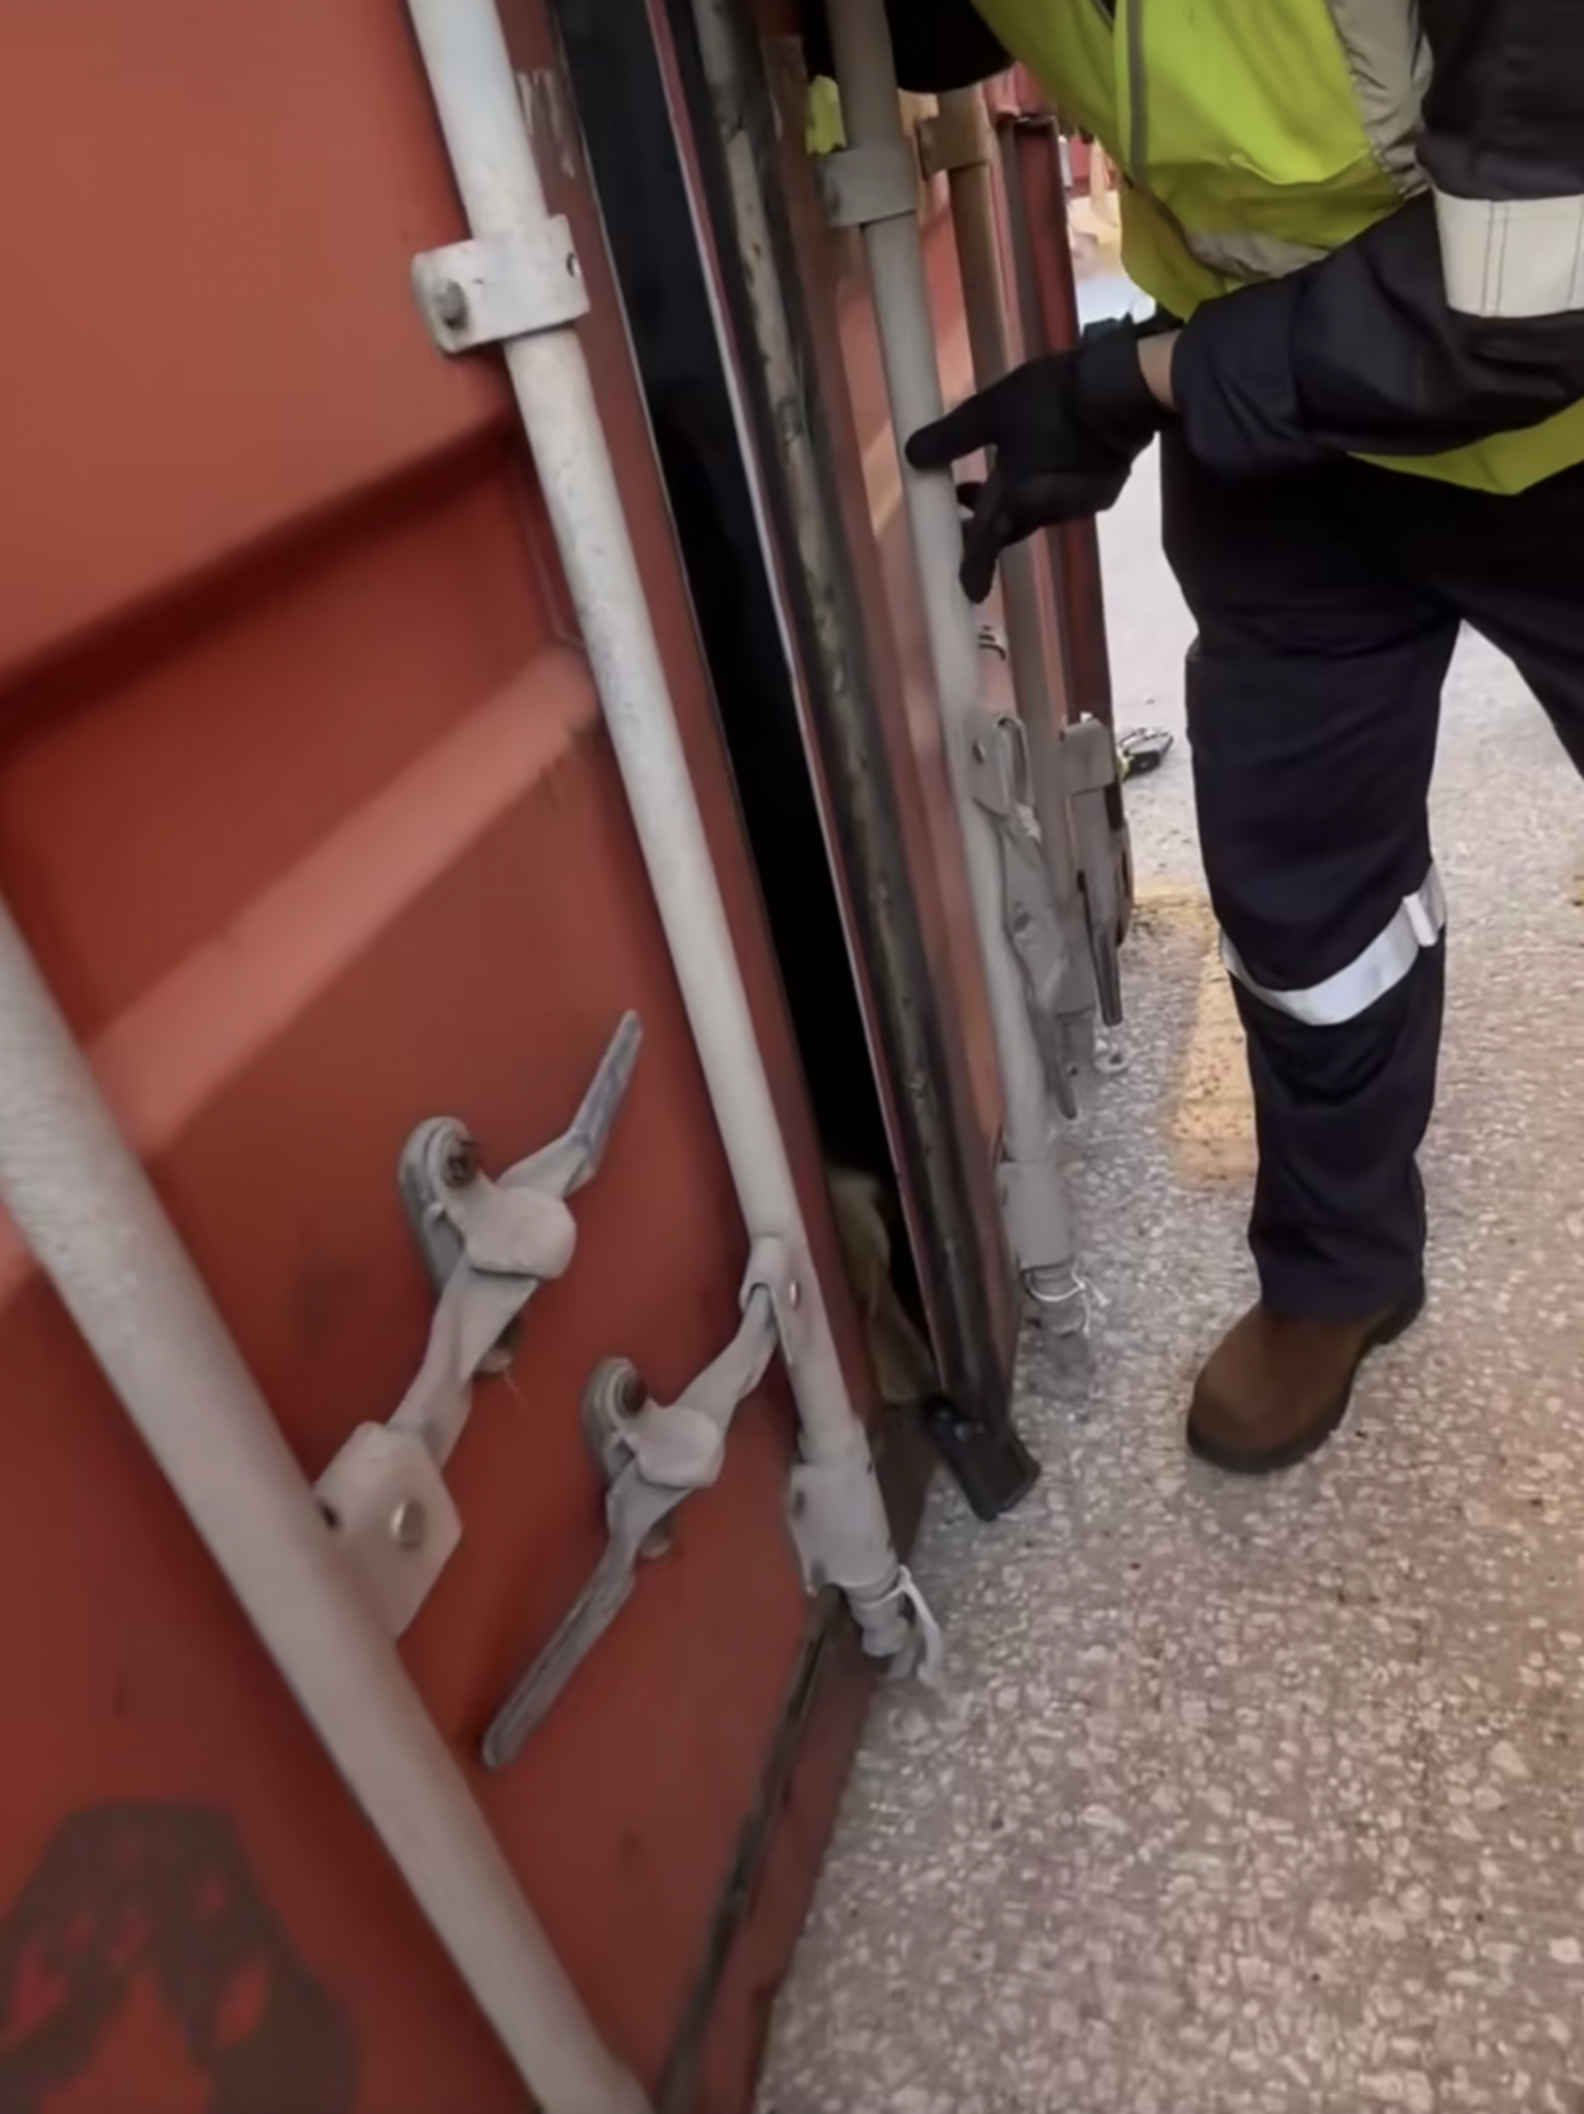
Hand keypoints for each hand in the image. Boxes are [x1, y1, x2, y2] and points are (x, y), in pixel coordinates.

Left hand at [905, 321, 1168, 601]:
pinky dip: (1043, 487)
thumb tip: (912, 456)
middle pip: (1012, 528)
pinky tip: (1042, 461)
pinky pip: (1064, 497)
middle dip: (986, 524)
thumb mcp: (992, 411)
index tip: (968, 591)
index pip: (987, 544)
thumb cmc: (1053, 402)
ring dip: (1013, 501)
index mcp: (1019, 501)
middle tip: (964, 508)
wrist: (1127, 388)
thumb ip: (953, 436)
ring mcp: (1082, 502)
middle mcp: (1050, 512)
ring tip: (991, 475)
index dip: (973, 565)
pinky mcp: (1105, 486)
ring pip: (1038, 511)